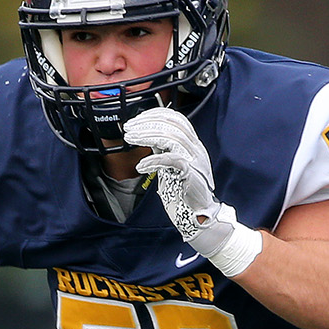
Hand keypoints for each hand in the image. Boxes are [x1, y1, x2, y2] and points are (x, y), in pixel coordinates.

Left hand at [123, 107, 237, 255]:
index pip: (177, 119)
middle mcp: (196, 148)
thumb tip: (147, 136)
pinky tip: (141, 166)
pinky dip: (153, 160)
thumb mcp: (171, 164)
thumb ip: (163, 150)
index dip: (156, 114)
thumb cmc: (184, 191)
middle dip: (147, 123)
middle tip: (129, 128)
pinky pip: (170, 159)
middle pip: (172, 124)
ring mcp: (195, 159)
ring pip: (170, 137)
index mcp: (193, 144)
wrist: (199, 213)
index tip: (137, 119)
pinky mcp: (190, 172)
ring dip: (146, 135)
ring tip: (130, 139)